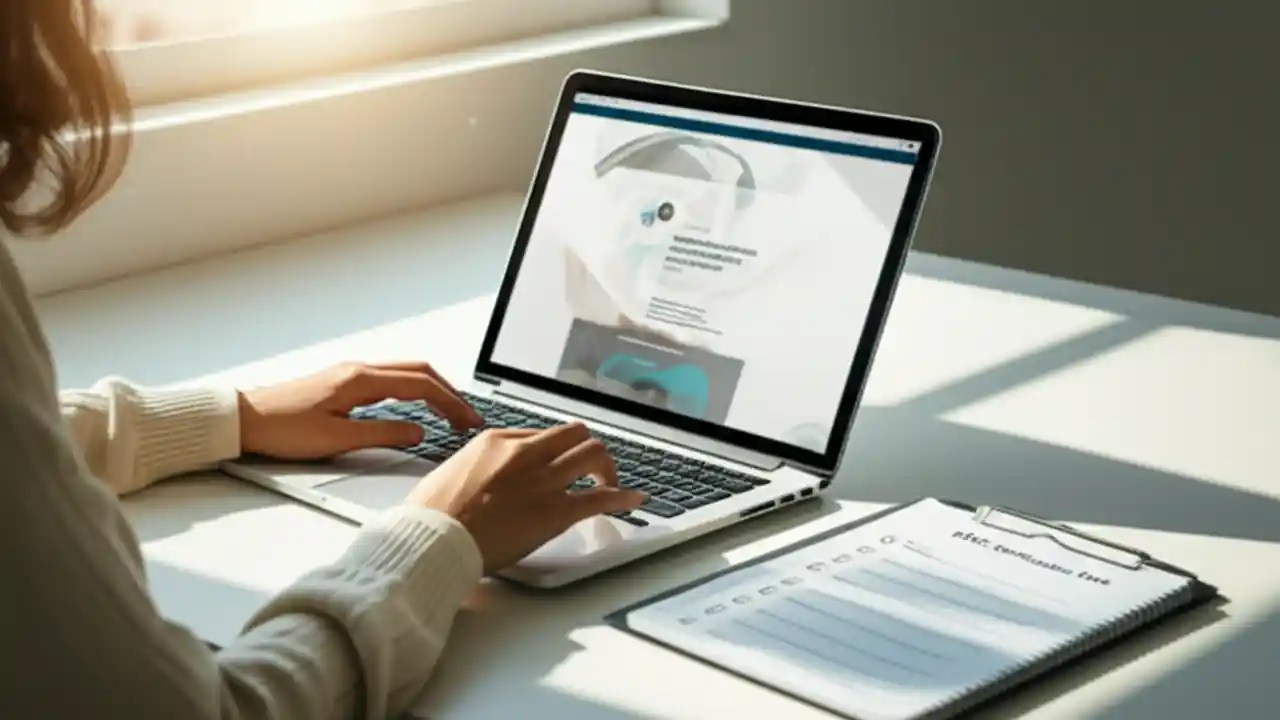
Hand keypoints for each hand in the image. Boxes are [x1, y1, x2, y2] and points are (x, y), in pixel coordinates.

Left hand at [238, 362, 482, 459]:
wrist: (244, 419)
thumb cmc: (281, 428)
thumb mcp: (336, 439)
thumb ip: (381, 435)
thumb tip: (417, 433)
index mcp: (361, 380)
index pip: (421, 386)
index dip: (451, 404)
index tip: (468, 421)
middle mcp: (359, 370)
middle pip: (419, 372)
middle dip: (449, 393)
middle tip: (467, 418)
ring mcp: (352, 374)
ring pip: (406, 373)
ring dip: (433, 390)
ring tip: (450, 413)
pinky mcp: (344, 382)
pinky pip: (391, 379)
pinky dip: (414, 390)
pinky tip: (416, 407)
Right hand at [408, 423, 645, 572]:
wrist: (432, 540)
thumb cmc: (431, 515)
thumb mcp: (451, 472)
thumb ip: (477, 466)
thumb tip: (484, 473)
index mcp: (497, 441)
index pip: (541, 434)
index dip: (555, 450)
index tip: (560, 462)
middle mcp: (525, 454)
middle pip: (574, 434)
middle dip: (587, 449)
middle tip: (591, 467)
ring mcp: (542, 481)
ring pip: (592, 454)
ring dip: (607, 468)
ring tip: (610, 482)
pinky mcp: (554, 512)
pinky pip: (600, 497)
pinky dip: (622, 498)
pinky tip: (632, 500)